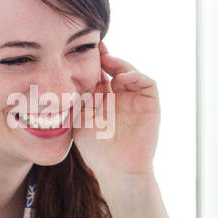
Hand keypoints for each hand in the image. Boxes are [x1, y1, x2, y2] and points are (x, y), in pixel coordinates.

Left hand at [72, 39, 159, 179]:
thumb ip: (79, 99)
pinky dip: (136, 75)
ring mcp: (136, 100)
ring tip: (107, 60)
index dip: (92, 62)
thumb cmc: (96, 150)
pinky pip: (147, 83)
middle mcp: (121, 96)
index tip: (79, 49)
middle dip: (105, 56)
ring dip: (119, 63)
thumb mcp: (80, 120)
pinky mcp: (150, 105)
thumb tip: (67, 77)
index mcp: (104, 99)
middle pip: (115, 68)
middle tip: (95, 47)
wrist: (117, 169)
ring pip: (130, 72)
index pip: (99, 74)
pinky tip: (122, 77)